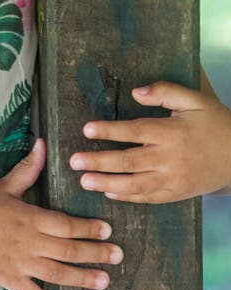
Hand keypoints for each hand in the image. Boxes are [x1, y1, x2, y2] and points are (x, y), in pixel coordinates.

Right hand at [0, 138, 123, 289]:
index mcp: (29, 216)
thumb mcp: (4, 184)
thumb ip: (28, 168)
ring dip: (82, 278)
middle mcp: (27, 241)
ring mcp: (18, 263)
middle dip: (96, 253)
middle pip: (68, 250)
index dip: (89, 227)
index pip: (66, 224)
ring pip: (56, 273)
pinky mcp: (7, 279)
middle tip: (118, 255)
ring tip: (104, 281)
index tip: (108, 229)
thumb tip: (42, 144)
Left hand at [70, 81, 230, 202]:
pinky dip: (128, 197)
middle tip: (74, 162)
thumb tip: (135, 92)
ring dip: (107, 183)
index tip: (87, 129)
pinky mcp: (176, 193)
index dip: (109, 131)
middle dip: (99, 162)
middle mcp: (170, 158)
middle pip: (129, 161)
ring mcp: (173, 179)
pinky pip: (149, 197)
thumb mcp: (195, 100)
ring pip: (136, 184)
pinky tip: (109, 192)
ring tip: (84, 181)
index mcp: (171, 132)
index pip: (134, 131)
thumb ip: (165, 92)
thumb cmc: (214, 123)